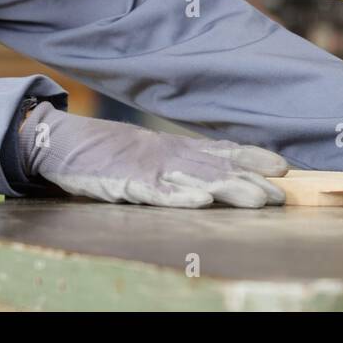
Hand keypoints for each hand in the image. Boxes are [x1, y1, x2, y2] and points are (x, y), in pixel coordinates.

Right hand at [19, 102, 288, 207]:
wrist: (60, 141)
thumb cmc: (106, 151)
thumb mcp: (149, 153)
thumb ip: (178, 161)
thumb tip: (215, 172)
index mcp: (174, 149)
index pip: (221, 151)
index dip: (252, 157)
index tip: (282, 166)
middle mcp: (168, 156)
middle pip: (217, 168)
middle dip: (251, 179)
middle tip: (280, 192)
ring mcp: (148, 169)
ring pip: (196, 180)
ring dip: (228, 189)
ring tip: (256, 198)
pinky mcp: (126, 184)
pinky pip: (157, 192)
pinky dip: (180, 196)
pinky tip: (201, 201)